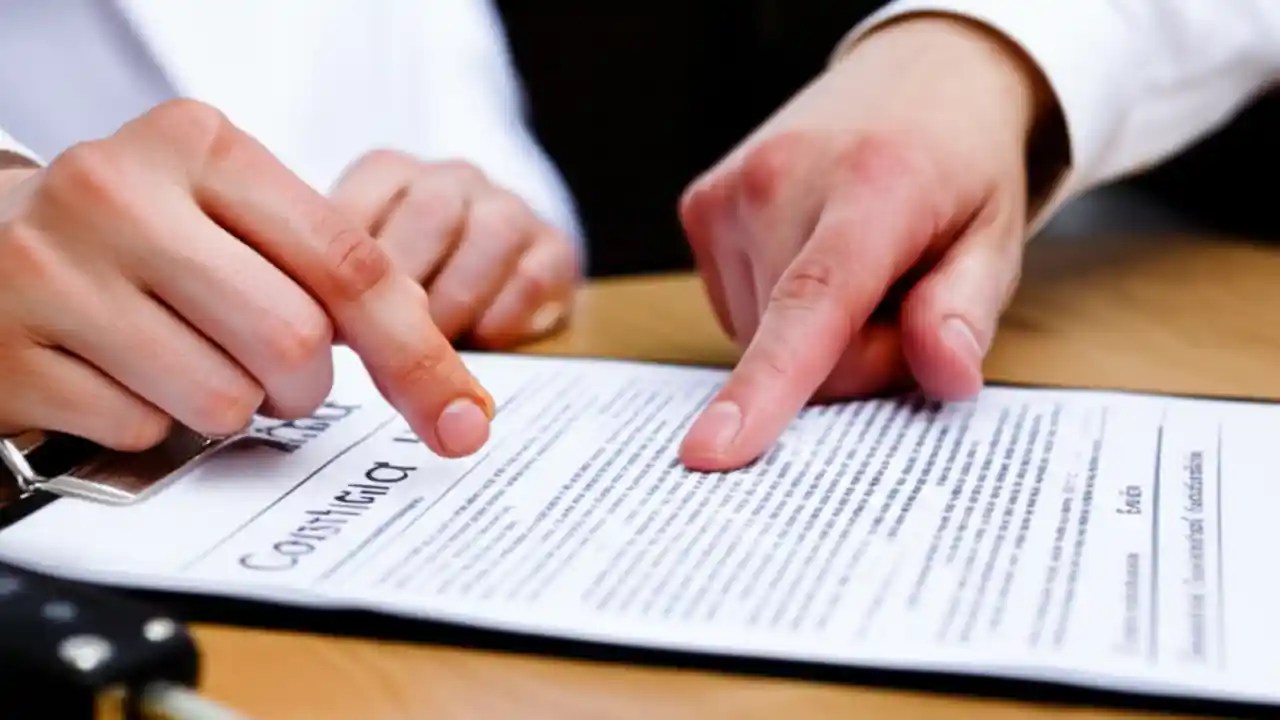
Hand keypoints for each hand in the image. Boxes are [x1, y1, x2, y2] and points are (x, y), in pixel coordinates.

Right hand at [0, 100, 492, 456]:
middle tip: (268, 369)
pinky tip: (117, 374)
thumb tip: (450, 395)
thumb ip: (333, 275)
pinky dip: (151, 424)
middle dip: (303, 387)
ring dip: (228, 407)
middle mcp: (120, 191)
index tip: (461, 416)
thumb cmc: (145, 239)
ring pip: (222, 400)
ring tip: (183, 361)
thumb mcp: (234, 217)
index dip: (418, 354)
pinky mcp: (10, 351)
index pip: (350, 262)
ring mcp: (53, 270)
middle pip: (295, 342)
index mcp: (202, 146)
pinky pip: (141, 431)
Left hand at [330, 151, 580, 347]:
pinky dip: (503, 317)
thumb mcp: (356, 277)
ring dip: (456, 303)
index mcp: (389, 174)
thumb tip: (301, 332)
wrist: (493, 283)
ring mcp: (508, 207)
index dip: (342, 276)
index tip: (328, 327)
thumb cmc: (408, 287)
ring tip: (433, 348)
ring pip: (490, 236)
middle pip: (430, 214)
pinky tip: (481, 343)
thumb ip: (332, 287)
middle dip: (404, 290)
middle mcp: (452, 178)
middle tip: (380, 344)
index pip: (359, 207)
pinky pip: (533, 275)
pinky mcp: (555, 247)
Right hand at [678, 17, 1061, 470]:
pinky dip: (778, 312)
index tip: (714, 451)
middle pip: (798, 350)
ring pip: (760, 340)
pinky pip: (738, 314)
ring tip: (857, 270)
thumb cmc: (958, 166)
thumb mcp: (996, 236)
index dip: (767, 386)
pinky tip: (808, 260)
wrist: (914, 77)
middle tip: (899, 300)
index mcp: (872, 184)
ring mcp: (729, 192)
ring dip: (814, 336)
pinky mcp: (700, 206)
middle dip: (855, 357)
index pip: (813, 303)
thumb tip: (943, 374)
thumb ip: (966, 308)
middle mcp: (781, 180)